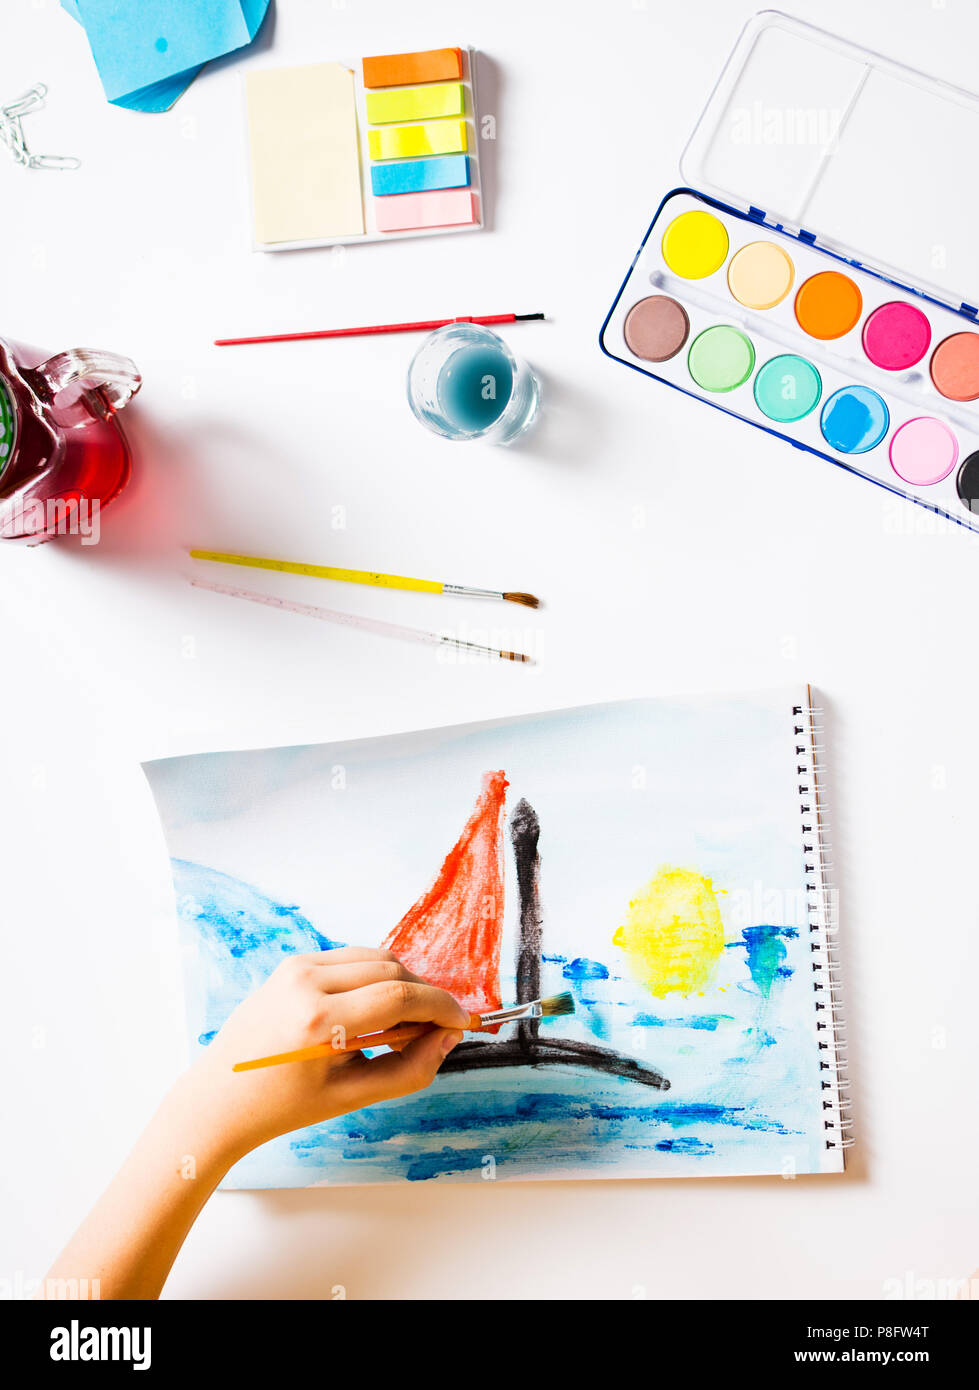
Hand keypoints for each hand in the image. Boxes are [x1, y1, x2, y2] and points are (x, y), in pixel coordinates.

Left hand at [187, 947, 468, 1159]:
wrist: (221, 1097)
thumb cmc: (283, 1106)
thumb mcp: (352, 1096)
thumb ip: (410, 1069)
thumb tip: (449, 1037)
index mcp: (319, 1022)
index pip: (400, 996)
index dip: (441, 1006)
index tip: (463, 1020)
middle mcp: (306, 983)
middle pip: (393, 970)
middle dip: (425, 994)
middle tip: (437, 1027)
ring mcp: (296, 967)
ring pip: (375, 958)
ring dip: (403, 982)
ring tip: (406, 1022)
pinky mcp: (293, 962)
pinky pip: (351, 959)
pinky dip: (375, 977)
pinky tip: (375, 1010)